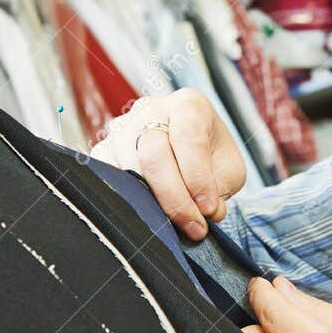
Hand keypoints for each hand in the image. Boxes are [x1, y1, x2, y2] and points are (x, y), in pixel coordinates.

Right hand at [91, 89, 247, 239]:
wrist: (187, 150)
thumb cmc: (210, 155)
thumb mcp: (228, 168)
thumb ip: (221, 187)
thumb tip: (206, 213)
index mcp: (188, 105)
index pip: (188, 137)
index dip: (198, 177)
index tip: (209, 208)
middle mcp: (151, 111)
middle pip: (153, 155)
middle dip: (175, 198)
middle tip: (193, 227)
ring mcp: (122, 130)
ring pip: (128, 169)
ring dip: (153, 205)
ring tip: (174, 227)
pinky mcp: (103, 151)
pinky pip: (105, 177)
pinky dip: (126, 201)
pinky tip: (147, 215)